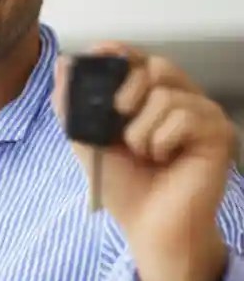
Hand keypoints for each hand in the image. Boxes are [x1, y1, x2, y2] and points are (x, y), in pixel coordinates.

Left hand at [52, 42, 236, 280]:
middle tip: (118, 123)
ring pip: (166, 94)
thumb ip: (74, 104)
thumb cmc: (123, 185)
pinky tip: (163, 159)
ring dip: (141, 129)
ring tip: (144, 154)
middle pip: (155, 66)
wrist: (147, 226)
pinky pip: (184, 116)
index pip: (138, 59)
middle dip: (126, 92)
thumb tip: (63, 62)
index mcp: (151, 97)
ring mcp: (203, 114)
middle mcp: (181, 99)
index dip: (118, 53)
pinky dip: (161, 140)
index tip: (98, 54)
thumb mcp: (87, 140)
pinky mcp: (218, 133)